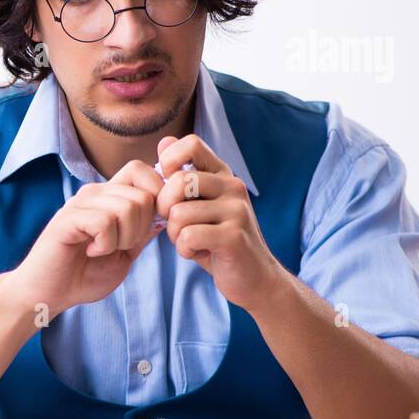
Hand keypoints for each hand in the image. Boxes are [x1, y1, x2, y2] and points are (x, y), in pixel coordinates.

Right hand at [2, 160, 163, 318]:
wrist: (49, 294)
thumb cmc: (83, 276)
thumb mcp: (125, 255)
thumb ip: (142, 234)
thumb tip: (164, 214)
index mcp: (108, 198)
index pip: (142, 172)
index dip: (157, 197)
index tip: (150, 228)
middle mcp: (94, 193)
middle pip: (142, 195)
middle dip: (141, 229)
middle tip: (119, 247)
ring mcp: (79, 203)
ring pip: (127, 208)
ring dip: (123, 239)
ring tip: (103, 250)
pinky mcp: (68, 218)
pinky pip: (105, 222)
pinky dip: (105, 244)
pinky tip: (91, 251)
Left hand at [154, 134, 288, 311]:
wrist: (254, 278)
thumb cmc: (218, 241)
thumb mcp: (199, 206)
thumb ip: (181, 177)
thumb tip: (163, 141)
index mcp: (223, 174)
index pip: (191, 143)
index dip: (169, 161)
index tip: (167, 188)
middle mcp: (233, 186)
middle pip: (178, 181)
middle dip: (164, 208)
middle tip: (176, 225)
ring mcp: (236, 210)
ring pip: (178, 214)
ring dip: (175, 235)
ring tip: (192, 242)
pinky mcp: (233, 236)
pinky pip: (188, 236)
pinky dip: (185, 250)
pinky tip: (199, 253)